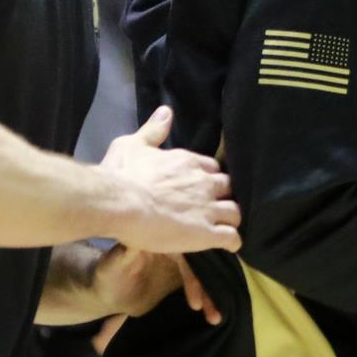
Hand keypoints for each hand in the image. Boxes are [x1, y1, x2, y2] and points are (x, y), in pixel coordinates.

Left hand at [42, 242, 220, 328]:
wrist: (108, 293)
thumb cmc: (106, 275)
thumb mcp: (112, 265)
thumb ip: (124, 255)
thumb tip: (133, 243)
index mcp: (160, 234)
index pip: (185, 245)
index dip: (193, 268)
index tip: (198, 288)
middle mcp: (175, 242)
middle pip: (201, 258)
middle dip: (211, 281)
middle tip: (217, 303)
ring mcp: (181, 259)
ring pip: (204, 273)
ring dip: (212, 293)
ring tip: (216, 317)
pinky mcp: (184, 274)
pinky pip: (202, 284)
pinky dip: (208, 298)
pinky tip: (214, 315)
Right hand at [100, 107, 241, 252]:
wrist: (121, 203)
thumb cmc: (122, 174)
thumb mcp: (132, 144)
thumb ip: (153, 130)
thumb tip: (166, 111)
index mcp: (188, 162)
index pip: (211, 167)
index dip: (208, 177)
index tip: (202, 185)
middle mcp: (204, 182)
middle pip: (228, 187)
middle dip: (223, 196)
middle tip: (213, 206)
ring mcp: (208, 208)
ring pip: (235, 212)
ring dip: (231, 218)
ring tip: (224, 226)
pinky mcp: (207, 233)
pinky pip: (231, 237)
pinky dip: (233, 241)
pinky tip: (231, 245)